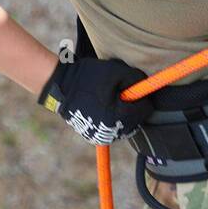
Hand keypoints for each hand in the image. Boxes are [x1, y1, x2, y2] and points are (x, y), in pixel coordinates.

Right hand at [37, 56, 154, 144]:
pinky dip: (114, 119)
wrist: (60, 86)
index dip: (141, 96)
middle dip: (133, 106)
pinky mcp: (94, 137)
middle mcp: (110, 132)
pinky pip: (114, 130)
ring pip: (126, 126)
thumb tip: (147, 87)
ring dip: (125, 113)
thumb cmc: (88, 77)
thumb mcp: (116, 71)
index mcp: (118, 117)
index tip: (132, 89)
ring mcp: (101, 136)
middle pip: (137, 120)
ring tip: (110, 99)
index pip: (146, 110)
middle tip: (119, 93)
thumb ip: (136, 79)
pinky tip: (103, 106)